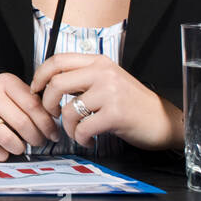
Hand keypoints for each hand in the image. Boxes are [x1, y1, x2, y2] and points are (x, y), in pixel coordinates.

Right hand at [0, 72, 59, 159]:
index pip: (33, 104)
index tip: (53, 134)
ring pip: (6, 137)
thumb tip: (54, 123)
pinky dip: (0, 155)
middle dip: (36, 138)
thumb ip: (33, 104)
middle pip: (22, 122)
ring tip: (21, 148)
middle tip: (39, 142)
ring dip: (19, 148)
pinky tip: (3, 152)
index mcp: (5, 81)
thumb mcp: (13, 96)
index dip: (47, 123)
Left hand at [30, 53, 181, 150]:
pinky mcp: (115, 114)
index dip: (40, 75)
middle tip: (53, 114)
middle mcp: (103, 73)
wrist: (165, 121)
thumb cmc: (133, 104)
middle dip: (47, 103)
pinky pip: (83, 128)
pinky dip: (80, 138)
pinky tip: (88, 140)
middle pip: (56, 83)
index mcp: (99, 62)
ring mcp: (110, 92)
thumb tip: (49, 85)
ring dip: (67, 127)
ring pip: (68, 109)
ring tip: (77, 132)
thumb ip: (83, 78)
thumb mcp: (108, 81)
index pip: (57, 60)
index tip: (35, 90)